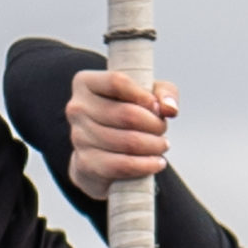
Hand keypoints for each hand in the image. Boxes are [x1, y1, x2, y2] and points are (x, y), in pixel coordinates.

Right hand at [66, 69, 175, 201]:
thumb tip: (169, 109)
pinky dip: (145, 165)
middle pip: (126, 114)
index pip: (117, 82)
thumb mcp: (145, 95)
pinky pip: (121, 165)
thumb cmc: (123, 116)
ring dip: (153, 145)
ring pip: (127, 141)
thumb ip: (163, 93)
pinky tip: (156, 163)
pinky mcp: (85, 163)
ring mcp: (78, 137)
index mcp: (86, 83)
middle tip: (162, 129)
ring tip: (161, 145)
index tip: (156, 107)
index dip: (143, 95)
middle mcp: (77, 108)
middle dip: (154, 124)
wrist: (99, 152)